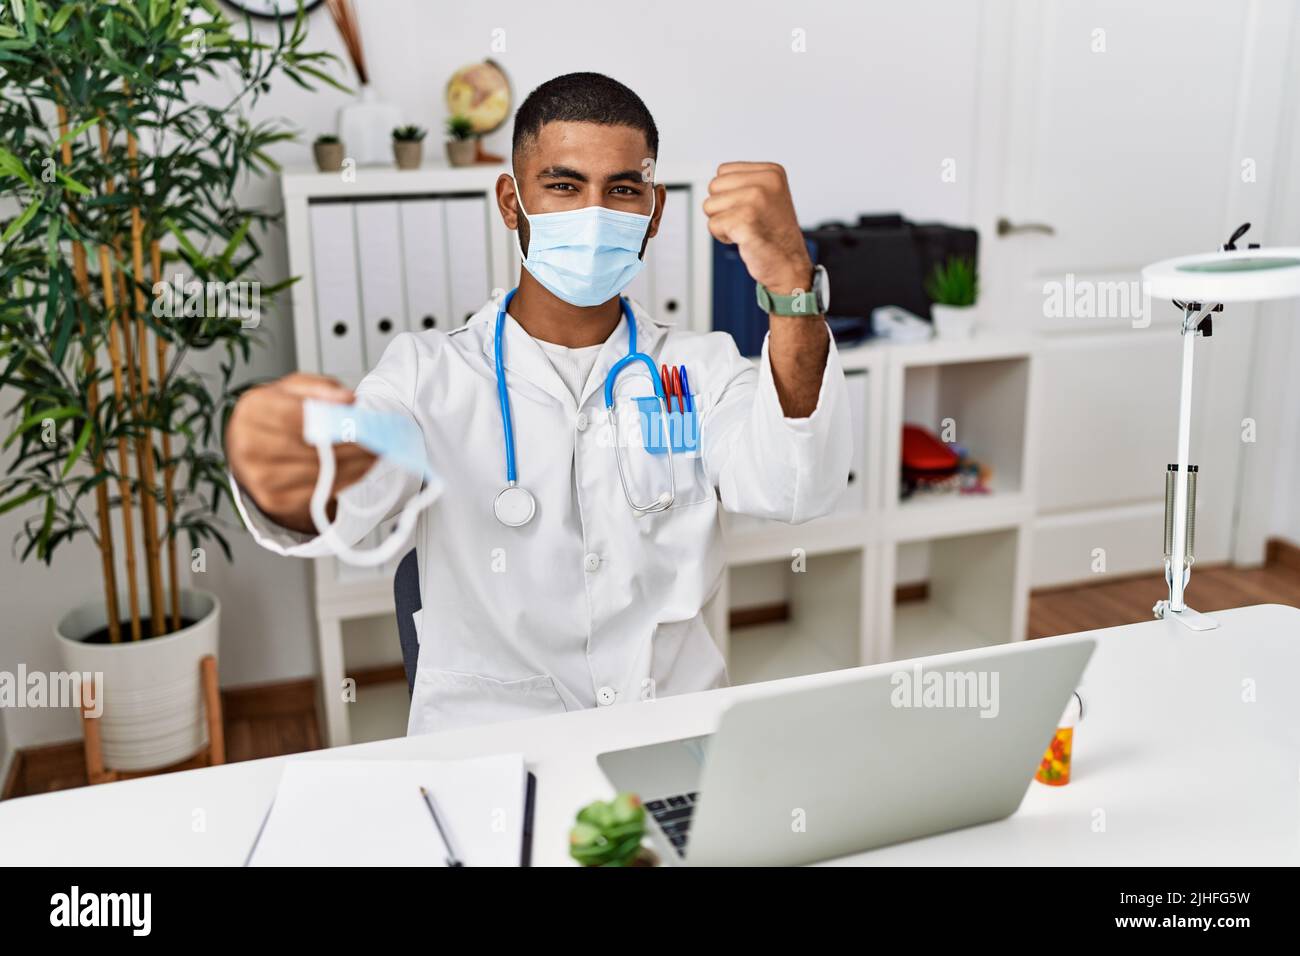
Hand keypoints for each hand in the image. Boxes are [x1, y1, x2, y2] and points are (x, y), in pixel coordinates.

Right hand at [225, 373, 377, 532]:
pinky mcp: (274, 500)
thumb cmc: (278, 412)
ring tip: (376, 452)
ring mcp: (259, 477)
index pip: (295, 417)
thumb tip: (348, 400)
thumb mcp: (295, 388)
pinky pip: (320, 491)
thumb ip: (320, 389)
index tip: (361, 422)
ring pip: (319, 472)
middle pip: (311, 449)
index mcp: (252, 410)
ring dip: (355, 464)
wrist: (254, 446)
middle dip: (352, 445)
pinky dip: (347, 479)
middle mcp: (249, 446)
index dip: (332, 420)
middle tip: (380, 440)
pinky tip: (362, 467)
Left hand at [703, 162, 813, 294]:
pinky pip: (713, 225)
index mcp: (771, 172)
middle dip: (722, 208)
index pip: (723, 172)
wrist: (788, 265)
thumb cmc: (775, 234)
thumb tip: (715, 181)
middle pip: (714, 186)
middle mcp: (765, 182)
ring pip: (710, 205)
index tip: (750, 209)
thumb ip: (745, 182)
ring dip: (722, 223)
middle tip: (747, 221)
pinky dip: (723, 237)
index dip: (729, 194)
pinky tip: (743, 239)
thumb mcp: (768, 196)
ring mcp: (756, 200)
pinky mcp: (745, 220)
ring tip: (745, 229)